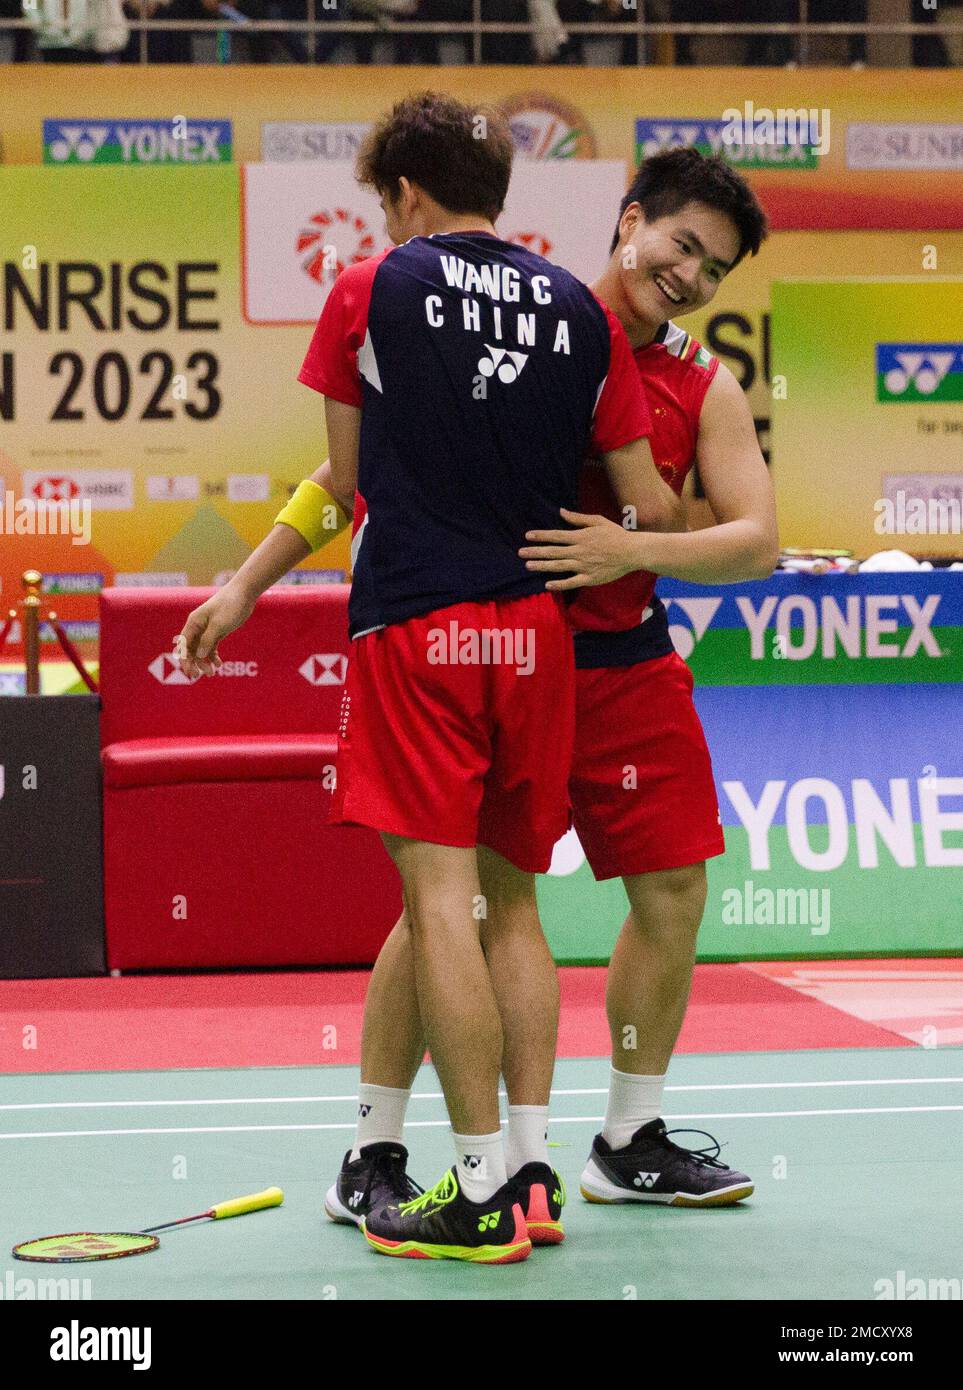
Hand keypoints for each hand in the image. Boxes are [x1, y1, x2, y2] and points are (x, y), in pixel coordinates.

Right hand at [174, 583, 255, 678]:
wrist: (244, 593)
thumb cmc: (230, 606)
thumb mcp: (219, 625)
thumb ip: (208, 640)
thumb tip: (199, 655)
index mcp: (194, 623)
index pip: (184, 644)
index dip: (185, 659)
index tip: (190, 672)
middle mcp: (198, 627)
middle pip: (191, 649)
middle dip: (194, 663)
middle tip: (201, 675)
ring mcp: (207, 629)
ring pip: (201, 649)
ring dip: (204, 661)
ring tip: (212, 672)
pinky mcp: (217, 631)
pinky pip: (211, 647)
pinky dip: (213, 656)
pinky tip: (219, 664)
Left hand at [519, 508, 640, 590]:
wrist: (632, 551)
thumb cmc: (616, 534)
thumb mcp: (597, 521)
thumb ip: (578, 518)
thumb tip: (561, 511)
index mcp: (580, 537)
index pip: (556, 536)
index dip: (541, 536)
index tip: (527, 536)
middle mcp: (579, 551)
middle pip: (553, 551)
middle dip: (536, 552)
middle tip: (520, 553)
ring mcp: (583, 566)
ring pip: (559, 566)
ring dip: (542, 566)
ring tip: (528, 565)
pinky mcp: (590, 578)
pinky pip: (572, 582)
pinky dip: (559, 583)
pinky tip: (547, 584)